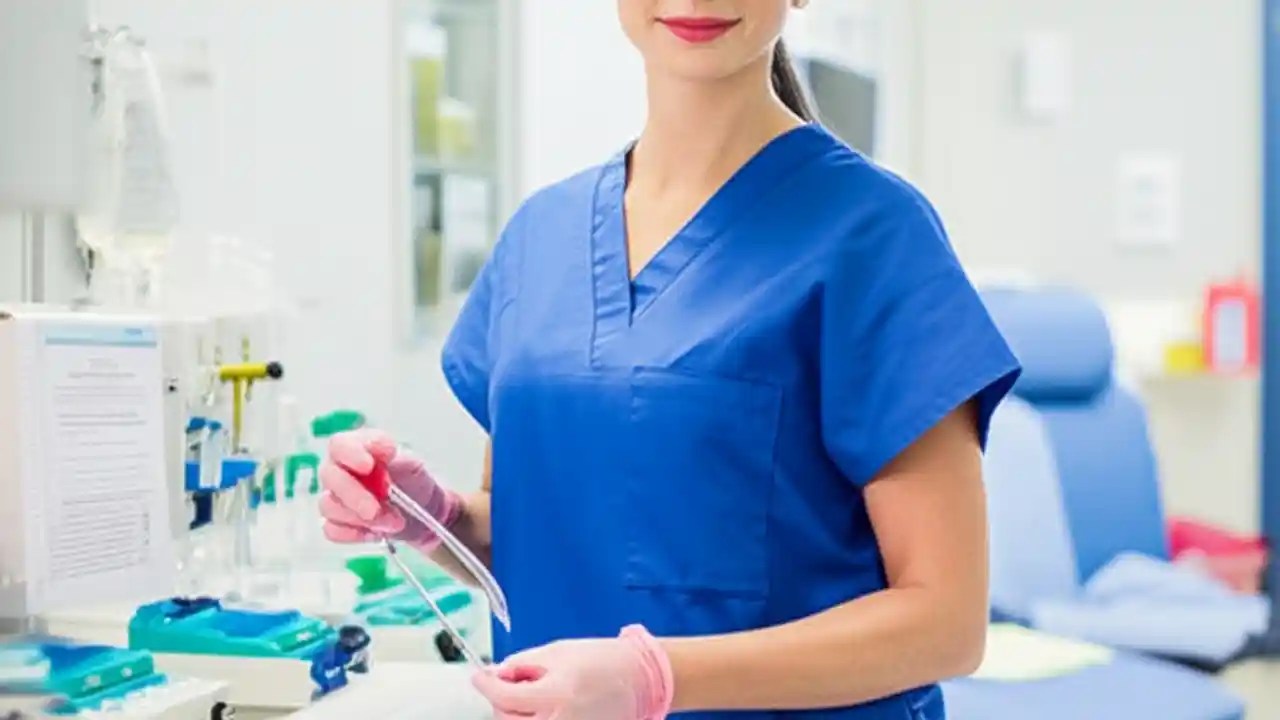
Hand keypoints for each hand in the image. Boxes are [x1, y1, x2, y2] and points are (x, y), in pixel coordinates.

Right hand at [319, 429, 461, 551]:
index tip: (368, 466)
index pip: (339, 444)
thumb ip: (398, 458)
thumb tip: (384, 453)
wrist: (421, 508)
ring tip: (394, 522)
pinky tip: (376, 533)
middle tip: (375, 510)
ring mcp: (334, 497)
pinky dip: (355, 534)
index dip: (350, 454)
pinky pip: (332, 530)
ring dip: (362, 518)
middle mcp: (338, 470)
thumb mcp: (413, 465)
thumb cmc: (412, 479)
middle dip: (354, 495)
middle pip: (329, 476)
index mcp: (356, 448)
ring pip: (329, 506)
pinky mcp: (337, 523)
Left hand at [471, 625, 673, 719]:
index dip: (486, 684)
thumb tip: (496, 673)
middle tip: (508, 680)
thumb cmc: (602, 660)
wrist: (638, 678)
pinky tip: (540, 707)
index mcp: (556, 694)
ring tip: (530, 693)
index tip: (479, 675)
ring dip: (514, 713)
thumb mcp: (557, 652)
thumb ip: (523, 664)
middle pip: (506, 719)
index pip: (504, 696)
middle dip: (500, 699)